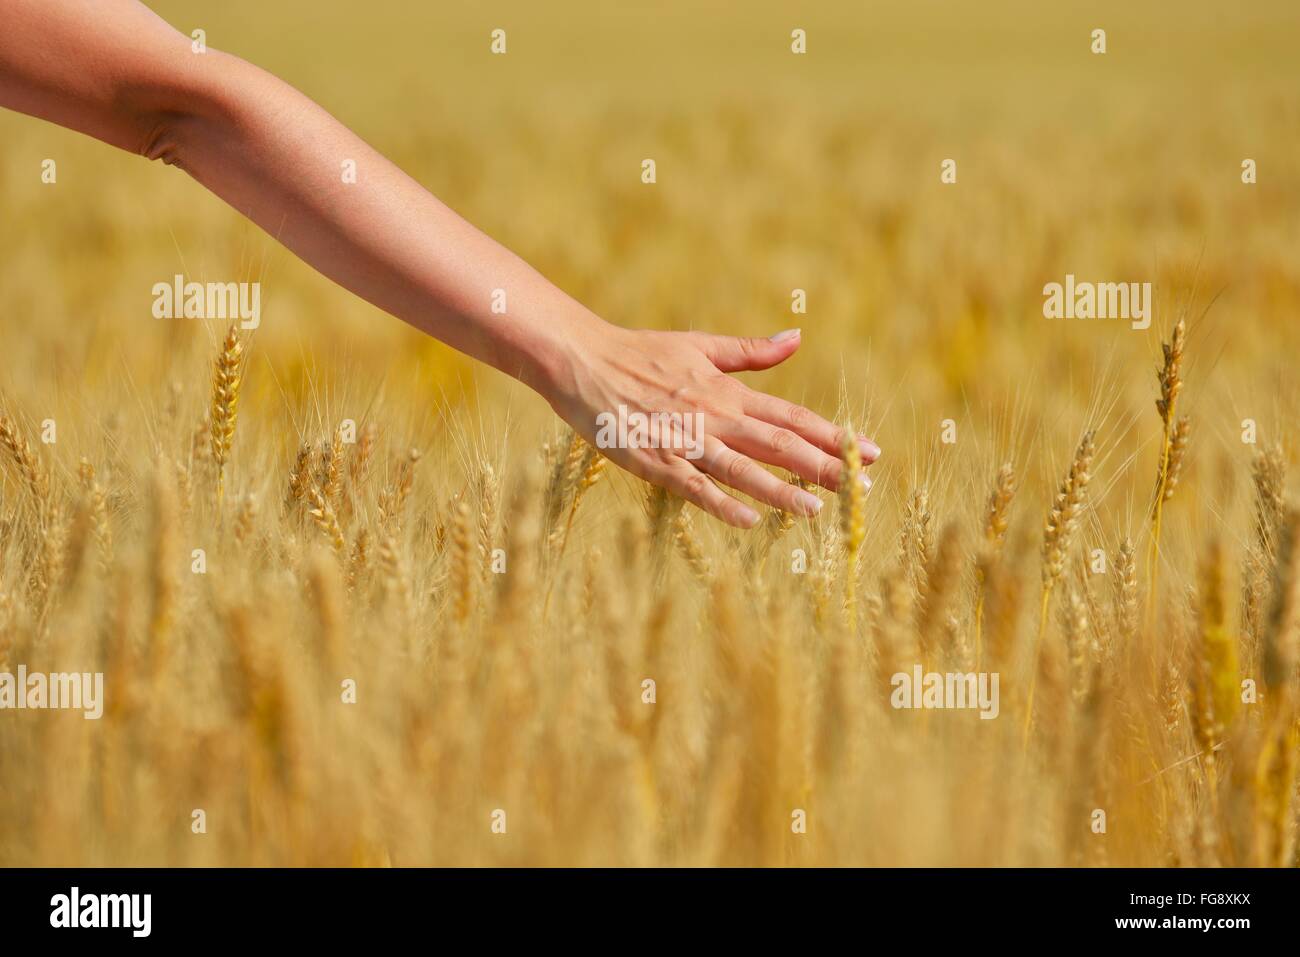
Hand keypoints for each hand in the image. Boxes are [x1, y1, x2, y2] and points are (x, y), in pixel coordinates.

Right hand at [535, 319, 879, 527]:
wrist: (583, 360)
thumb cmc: (641, 352)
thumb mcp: (700, 345)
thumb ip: (750, 352)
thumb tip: (796, 338)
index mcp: (727, 392)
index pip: (792, 417)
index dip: (833, 436)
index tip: (871, 452)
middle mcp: (714, 417)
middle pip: (778, 445)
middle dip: (823, 467)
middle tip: (862, 488)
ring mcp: (685, 440)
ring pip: (742, 469)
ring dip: (780, 490)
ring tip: (817, 510)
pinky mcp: (654, 460)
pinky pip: (693, 486)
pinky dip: (722, 503)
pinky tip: (749, 522)